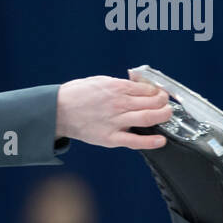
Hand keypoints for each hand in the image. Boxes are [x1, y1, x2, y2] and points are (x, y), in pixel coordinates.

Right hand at [55, 71, 172, 149]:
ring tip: (166, 116)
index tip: (160, 94)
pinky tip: (160, 140)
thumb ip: (119, 84)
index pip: (148, 89)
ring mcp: (115, 121)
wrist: (56, 111)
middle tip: (166, 105)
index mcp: (117, 88)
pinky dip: (150, 142)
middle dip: (165, 103)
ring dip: (163, 116)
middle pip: (153, 103)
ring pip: (149, 118)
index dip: (158, 91)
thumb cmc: (75, 95)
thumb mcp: (99, 81)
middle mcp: (119, 104)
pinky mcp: (110, 138)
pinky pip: (134, 141)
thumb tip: (136, 84)